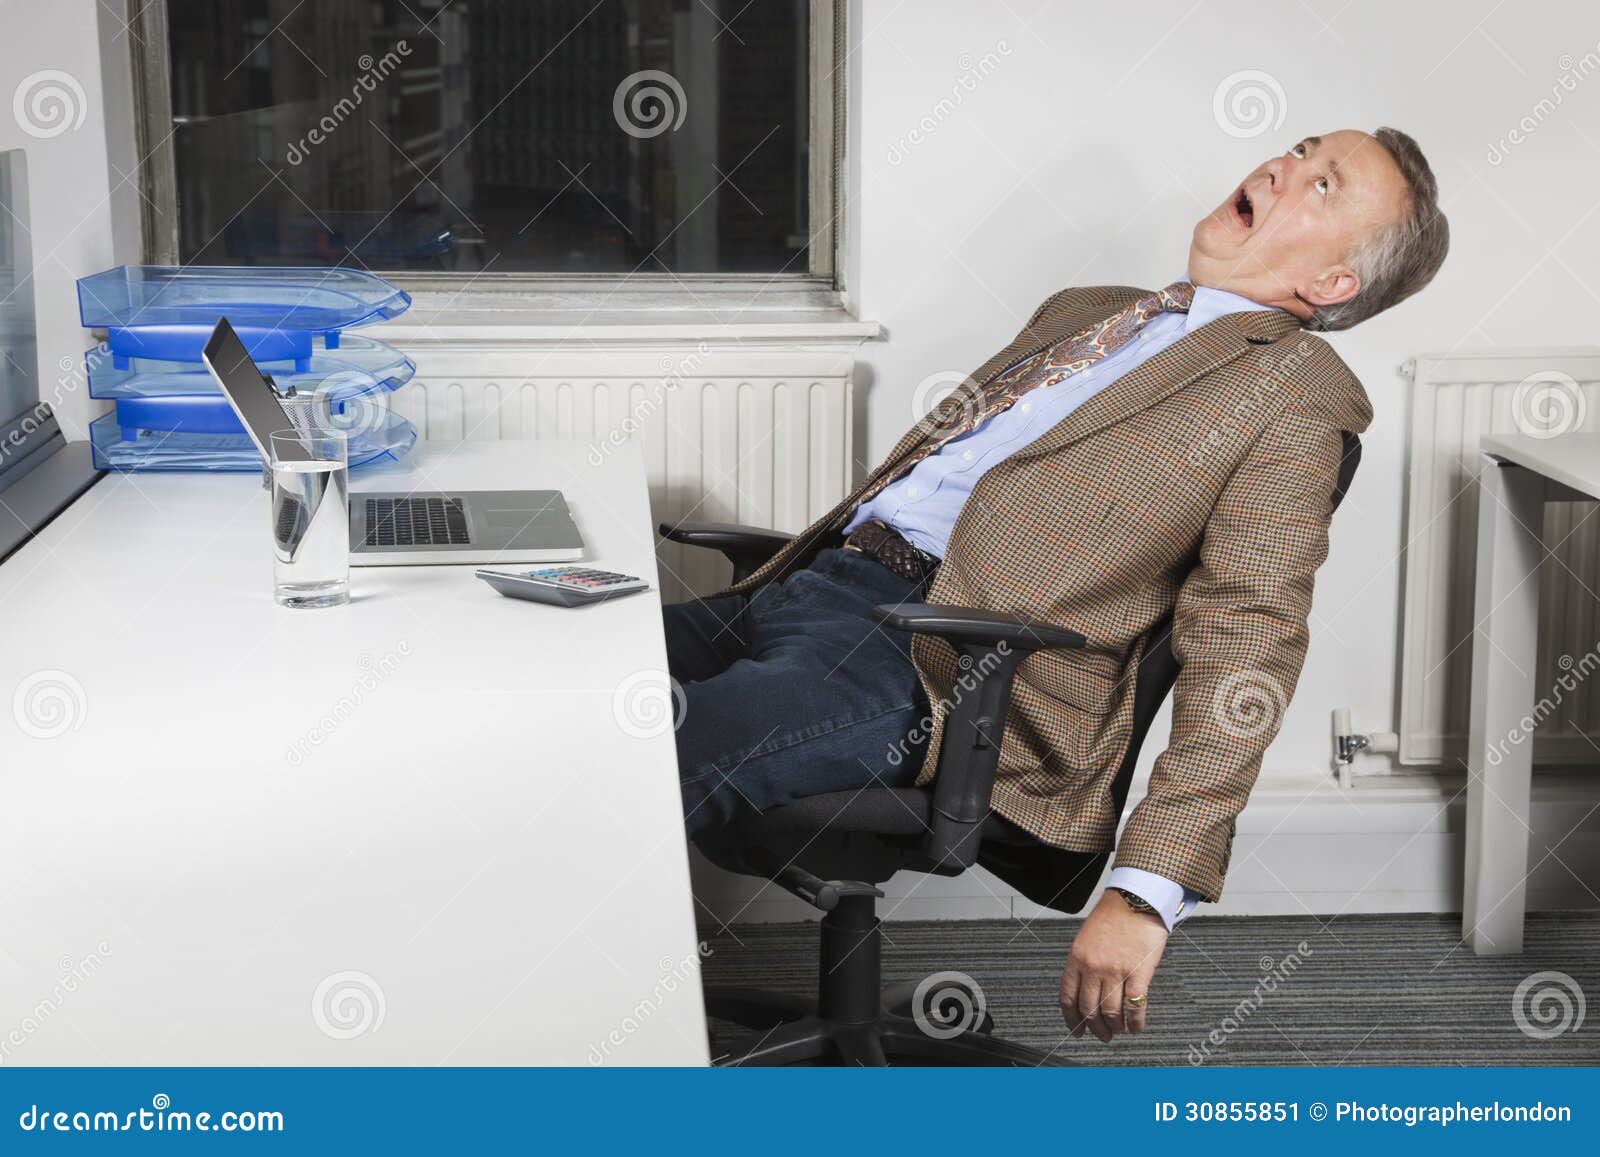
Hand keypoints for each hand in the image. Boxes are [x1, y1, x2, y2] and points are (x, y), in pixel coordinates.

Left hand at [1060, 889, 1168, 1040]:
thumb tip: (1086, 992)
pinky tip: (1136, 1026)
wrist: (1137, 900)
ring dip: (1115, 1027)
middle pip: (1089, 1010)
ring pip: (1110, 1013)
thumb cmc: (1114, 915)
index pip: (1068, 997)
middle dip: (1095, 1028)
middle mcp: (1093, 967)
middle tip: (1102, 1035)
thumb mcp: (1086, 938)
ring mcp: (1115, 971)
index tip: (1077, 1031)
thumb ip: (1084, 964)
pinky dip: (1135, 1022)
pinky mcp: (1138, 973)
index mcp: (1076, 958)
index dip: (1071, 1020)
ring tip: (1119, 1030)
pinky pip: (1135, 1007)